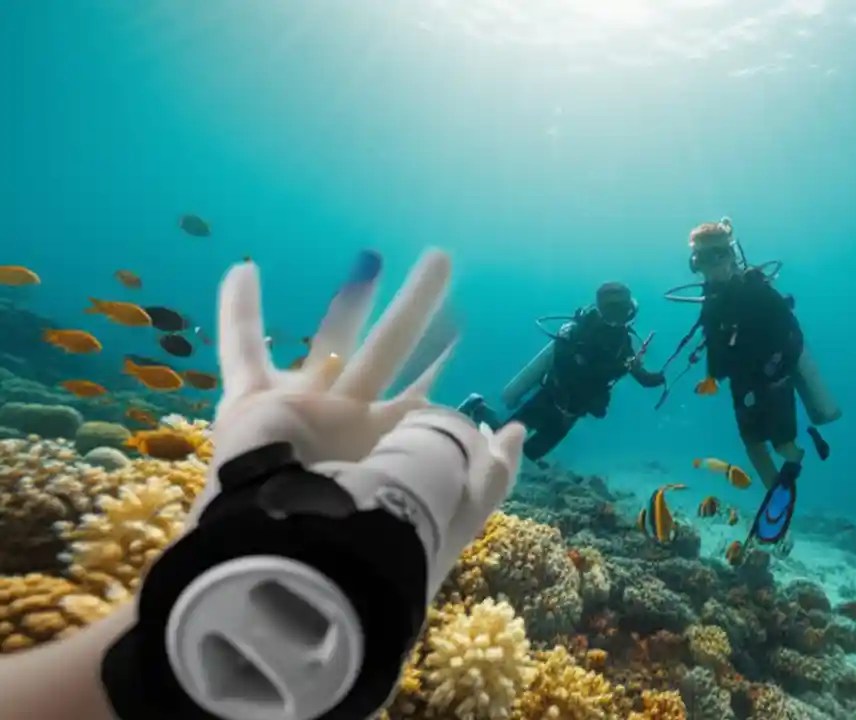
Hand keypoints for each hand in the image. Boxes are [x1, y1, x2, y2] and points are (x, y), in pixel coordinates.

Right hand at [202, 250, 525, 596]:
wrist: (296, 556)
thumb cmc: (376, 532)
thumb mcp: (455, 502)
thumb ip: (490, 469)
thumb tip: (515, 429)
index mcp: (389, 445)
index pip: (421, 401)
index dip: (438, 375)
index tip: (457, 338)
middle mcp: (348, 422)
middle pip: (389, 349)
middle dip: (416, 308)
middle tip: (441, 259)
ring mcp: (301, 409)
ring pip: (333, 336)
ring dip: (353, 296)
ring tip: (373, 254)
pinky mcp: (252, 405)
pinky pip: (242, 349)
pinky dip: (237, 313)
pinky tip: (244, 271)